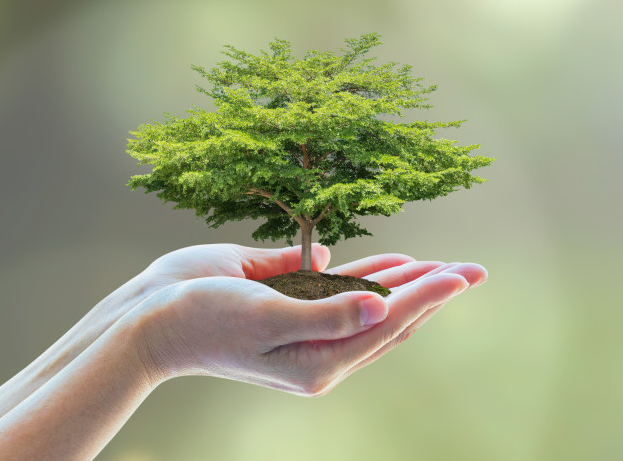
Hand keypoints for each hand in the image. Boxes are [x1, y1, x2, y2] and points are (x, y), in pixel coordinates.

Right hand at [130, 254, 486, 395]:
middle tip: (474, 270)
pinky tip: (391, 262)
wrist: (148, 320)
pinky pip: (341, 289)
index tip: (463, 274)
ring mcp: (307, 324)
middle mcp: (321, 347)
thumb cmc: (204, 320)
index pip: (390, 322)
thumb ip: (327, 314)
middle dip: (433, 290)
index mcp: (320, 361)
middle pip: (392, 317)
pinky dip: (369, 275)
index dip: (430, 295)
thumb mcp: (267, 318)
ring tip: (444, 265)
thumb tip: (381, 307)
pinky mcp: (290, 301)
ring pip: (371, 303)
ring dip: (407, 281)